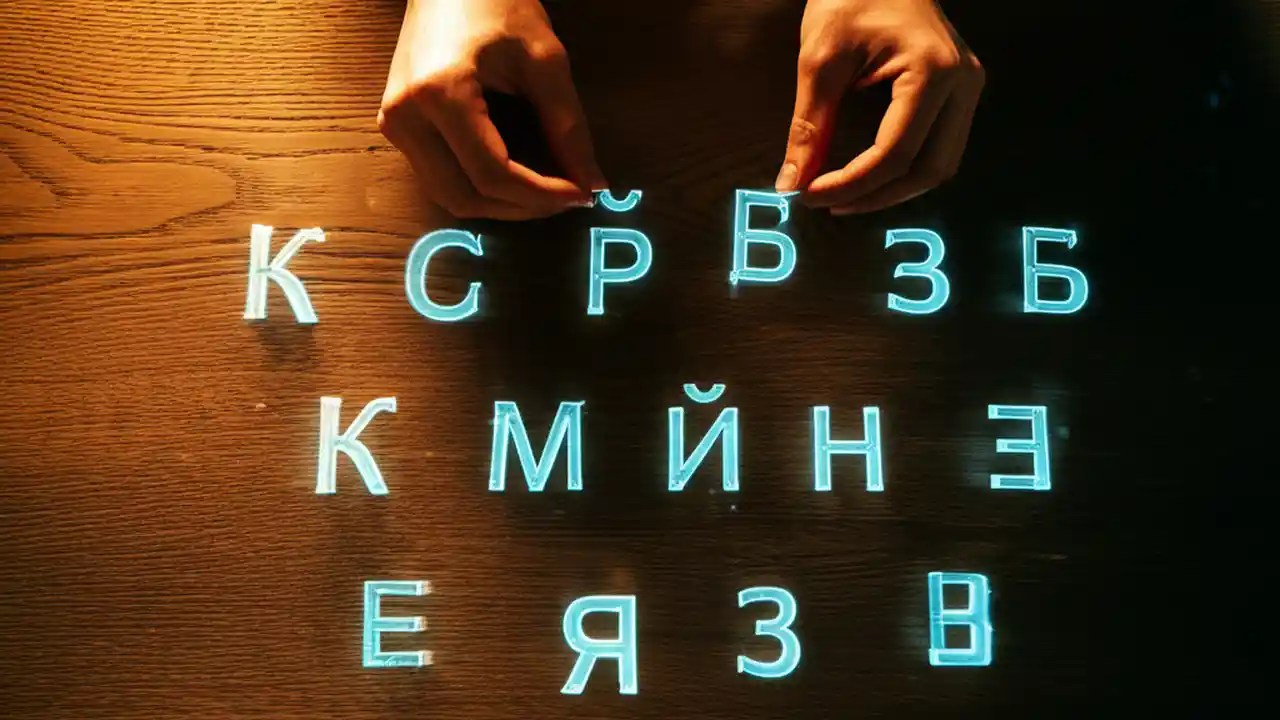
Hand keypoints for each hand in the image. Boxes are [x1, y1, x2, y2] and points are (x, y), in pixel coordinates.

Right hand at [379, 0, 605, 219]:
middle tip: (568, 197)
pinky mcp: (396, 126)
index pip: (493, 174)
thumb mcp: (543, 59)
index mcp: (439, 93)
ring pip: (449, 196)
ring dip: (500, 205)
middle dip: (521, 209)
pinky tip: (516, 177)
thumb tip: (593, 183)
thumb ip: (568, 126)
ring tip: (545, 192)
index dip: (542, 195)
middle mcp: (405, 117)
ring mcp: (394, 124)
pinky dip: (479, 188)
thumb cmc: (495, 2)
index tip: (583, 195)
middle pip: (465, 197)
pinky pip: (439, 178)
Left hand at [776, 0, 983, 214]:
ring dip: (893, 190)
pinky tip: (869, 175)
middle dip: (876, 196)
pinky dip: (906, 170)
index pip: (895, 152)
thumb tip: (790, 182)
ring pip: (940, 166)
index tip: (808, 194)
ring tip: (845, 195)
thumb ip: (808, 127)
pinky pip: (939, 148)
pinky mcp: (960, 92)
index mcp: (933, 70)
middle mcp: (963, 82)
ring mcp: (968, 87)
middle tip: (827, 202)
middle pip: (929, 169)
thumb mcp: (819, 61)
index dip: (851, 183)